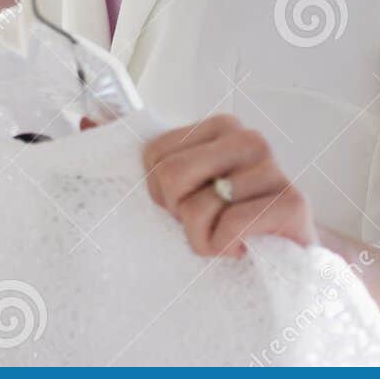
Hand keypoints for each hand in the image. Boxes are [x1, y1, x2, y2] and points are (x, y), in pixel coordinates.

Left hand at [139, 113, 317, 256]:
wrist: (288, 256)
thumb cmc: (229, 219)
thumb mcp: (185, 185)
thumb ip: (145, 157)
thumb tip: (87, 121)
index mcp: (221, 126)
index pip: (154, 156)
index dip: (161, 192)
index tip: (189, 202)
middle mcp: (249, 139)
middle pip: (171, 176)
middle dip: (180, 213)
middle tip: (207, 222)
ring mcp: (274, 169)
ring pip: (197, 208)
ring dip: (204, 238)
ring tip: (227, 237)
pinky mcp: (292, 203)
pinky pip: (230, 227)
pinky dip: (226, 247)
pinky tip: (245, 247)